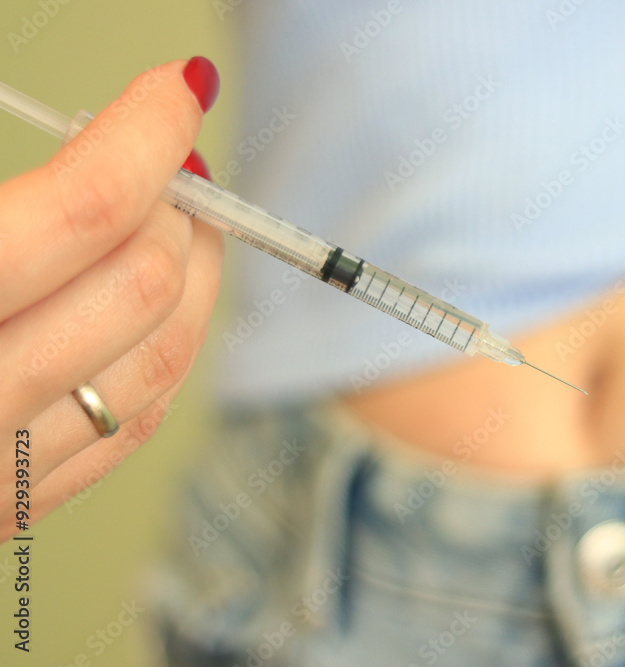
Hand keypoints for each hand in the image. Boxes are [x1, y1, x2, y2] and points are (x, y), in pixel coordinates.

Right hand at [0, 58, 223, 539]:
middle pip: (139, 285)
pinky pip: (133, 425)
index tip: (176, 92)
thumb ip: (5, 211)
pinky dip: (164, 351)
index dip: (148, 135)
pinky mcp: (12, 510)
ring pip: (161, 362)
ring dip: (192, 277)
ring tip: (182, 224)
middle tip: (170, 164)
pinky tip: (158, 306)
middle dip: (173, 207)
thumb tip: (99, 143)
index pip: (84, 210)